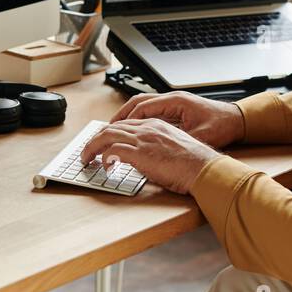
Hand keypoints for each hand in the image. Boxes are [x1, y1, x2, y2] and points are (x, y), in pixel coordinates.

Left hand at [80, 119, 220, 194]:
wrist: (204, 168)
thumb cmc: (194, 163)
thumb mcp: (173, 148)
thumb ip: (157, 147)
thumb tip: (145, 158)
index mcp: (156, 125)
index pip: (125, 124)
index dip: (110, 132)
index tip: (102, 142)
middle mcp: (147, 128)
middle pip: (111, 127)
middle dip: (95, 139)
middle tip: (87, 151)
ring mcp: (143, 139)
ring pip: (107, 136)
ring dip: (92, 147)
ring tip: (86, 158)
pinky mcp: (140, 153)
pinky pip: (112, 151)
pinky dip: (104, 158)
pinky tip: (104, 167)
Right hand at [111, 91, 244, 149]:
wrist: (237, 120)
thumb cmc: (221, 126)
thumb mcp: (198, 136)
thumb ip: (176, 141)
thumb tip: (155, 150)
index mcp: (175, 102)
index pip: (141, 107)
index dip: (124, 120)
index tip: (111, 131)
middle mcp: (172, 98)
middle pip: (137, 103)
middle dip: (120, 117)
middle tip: (105, 131)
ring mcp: (174, 102)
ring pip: (143, 105)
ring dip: (128, 117)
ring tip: (115, 131)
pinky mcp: (176, 108)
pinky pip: (152, 110)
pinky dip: (139, 119)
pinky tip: (135, 131)